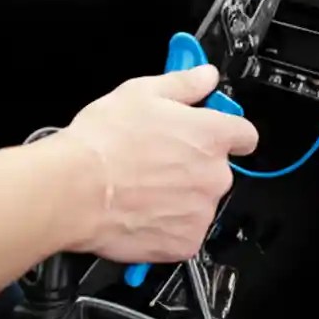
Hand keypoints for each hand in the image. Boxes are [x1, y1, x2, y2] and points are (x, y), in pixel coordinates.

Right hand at [52, 65, 258, 261]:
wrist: (74, 190)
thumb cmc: (103, 141)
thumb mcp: (142, 92)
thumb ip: (184, 84)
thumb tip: (206, 76)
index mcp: (211, 135)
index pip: (244, 134)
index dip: (227, 133)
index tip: (210, 134)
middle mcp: (215, 175)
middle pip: (217, 170)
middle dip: (193, 166)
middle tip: (157, 161)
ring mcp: (201, 212)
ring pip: (199, 202)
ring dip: (180, 198)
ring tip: (142, 188)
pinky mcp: (185, 243)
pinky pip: (184, 233)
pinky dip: (168, 227)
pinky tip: (141, 213)